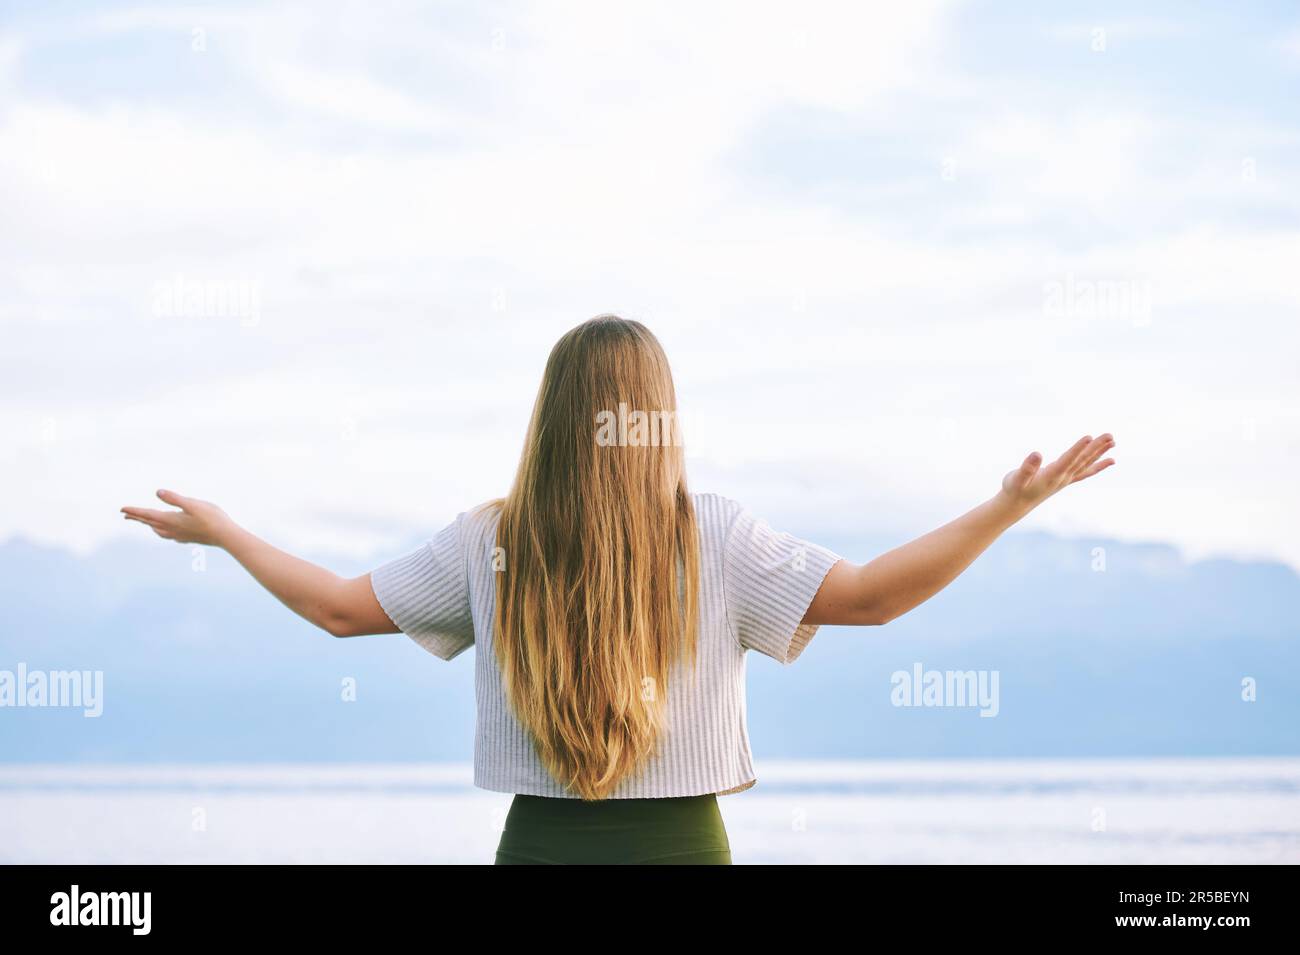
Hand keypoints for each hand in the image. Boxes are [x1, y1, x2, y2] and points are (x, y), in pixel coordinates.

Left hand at [121, 490, 234, 545]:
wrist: (226, 536)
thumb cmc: (212, 518)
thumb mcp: (193, 504)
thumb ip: (174, 498)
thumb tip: (157, 492)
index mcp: (171, 519)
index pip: (148, 515)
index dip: (134, 511)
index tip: (122, 509)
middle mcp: (172, 529)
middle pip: (150, 523)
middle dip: (137, 518)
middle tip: (125, 515)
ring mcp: (179, 535)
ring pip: (158, 531)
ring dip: (149, 525)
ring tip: (145, 522)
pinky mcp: (187, 538)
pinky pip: (168, 535)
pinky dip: (162, 531)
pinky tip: (167, 532)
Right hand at [999, 433, 1115, 512]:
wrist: (1016, 506)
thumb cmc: (1014, 490)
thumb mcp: (1015, 479)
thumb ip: (1026, 468)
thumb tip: (1036, 454)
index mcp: (1051, 476)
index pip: (1067, 460)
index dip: (1077, 449)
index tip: (1089, 437)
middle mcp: (1062, 478)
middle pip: (1082, 460)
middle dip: (1096, 448)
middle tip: (1110, 436)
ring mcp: (1066, 479)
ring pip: (1086, 464)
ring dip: (1100, 452)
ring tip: (1113, 441)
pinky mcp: (1065, 480)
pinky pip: (1086, 471)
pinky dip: (1099, 465)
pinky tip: (1110, 460)